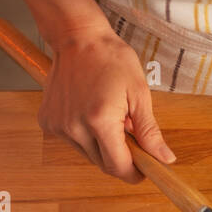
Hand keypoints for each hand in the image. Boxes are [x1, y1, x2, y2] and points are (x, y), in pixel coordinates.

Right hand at [38, 29, 175, 181]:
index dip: (134, 173)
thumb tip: (164, 159)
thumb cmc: (111, 60)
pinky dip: (85, 135)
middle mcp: (74, 127)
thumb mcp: (139, 94)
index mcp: (99, 121)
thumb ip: (149, 132)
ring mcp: (57, 126)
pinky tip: (90, 112)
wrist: (78, 38)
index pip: (118, 167)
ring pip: (88, 154)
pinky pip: (73, 142)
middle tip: (130, 134)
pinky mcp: (47, 122)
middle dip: (120, 157)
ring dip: (102, 145)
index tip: (145, 170)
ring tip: (109, 117)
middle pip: (103, 164)